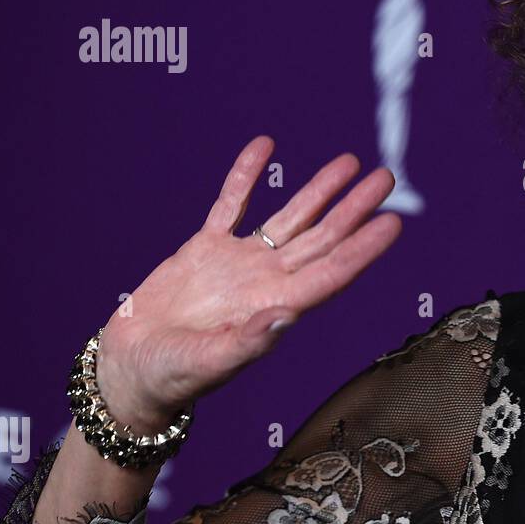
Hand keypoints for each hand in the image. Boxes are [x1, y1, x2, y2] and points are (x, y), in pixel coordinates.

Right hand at [94, 136, 402, 428]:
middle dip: (354, 208)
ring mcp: (239, 262)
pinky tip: (264, 146)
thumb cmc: (172, 376)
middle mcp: (266, 280)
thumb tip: (286, 316)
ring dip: (319, 189)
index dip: (363, 248)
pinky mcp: (204, 249)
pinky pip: (230, 204)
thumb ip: (248, 341)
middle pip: (322, 238)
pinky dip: (246, 175)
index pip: (331, 272)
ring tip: (349, 162)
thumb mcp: (210, 363)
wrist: (131, 370)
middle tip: (386, 178)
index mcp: (275, 306)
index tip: (393, 223)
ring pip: (289, 217)